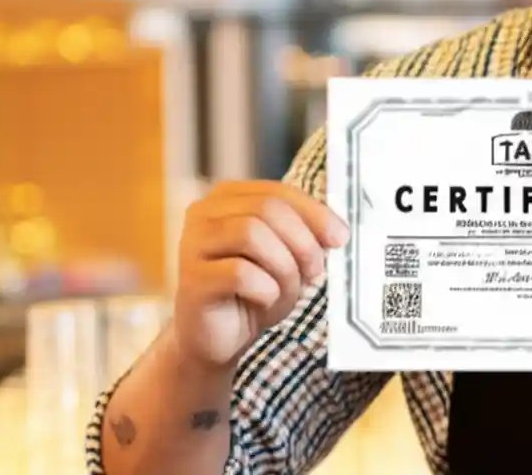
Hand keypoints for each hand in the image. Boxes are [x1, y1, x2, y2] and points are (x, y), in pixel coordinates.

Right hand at [173, 181, 348, 369]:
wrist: (219, 338)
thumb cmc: (254, 291)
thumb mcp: (286, 256)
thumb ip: (304, 234)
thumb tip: (336, 231)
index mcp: (228, 198)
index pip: (278, 192)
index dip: (314, 213)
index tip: (340, 237)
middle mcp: (204, 213)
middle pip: (267, 209)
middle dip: (302, 242)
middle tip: (316, 271)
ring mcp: (192, 244)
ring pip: (252, 234)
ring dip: (284, 266)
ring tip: (286, 289)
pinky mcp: (192, 279)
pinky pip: (239, 273)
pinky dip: (265, 289)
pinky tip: (265, 300)